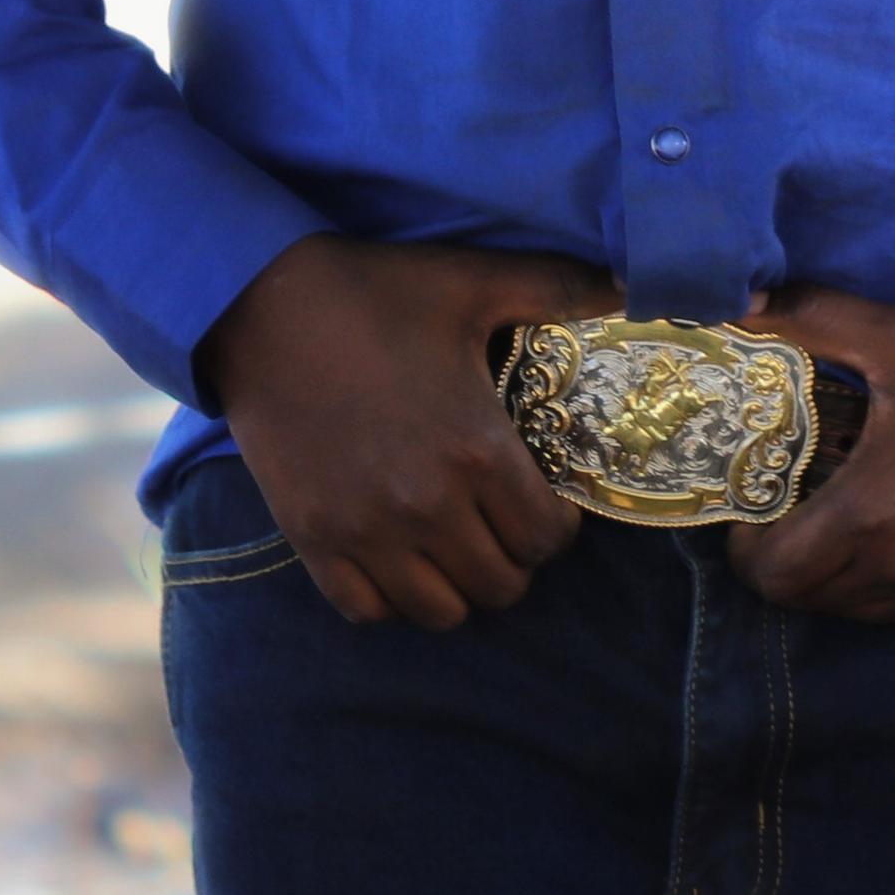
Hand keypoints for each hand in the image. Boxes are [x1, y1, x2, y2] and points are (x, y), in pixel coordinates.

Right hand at [197, 236, 614, 628]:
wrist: (260, 304)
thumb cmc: (374, 292)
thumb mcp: (473, 282)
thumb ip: (559, 289)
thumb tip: (634, 284)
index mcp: (477, 450)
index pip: (546, 541)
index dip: (555, 529)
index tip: (544, 505)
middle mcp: (427, 506)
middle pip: (500, 586)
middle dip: (512, 560)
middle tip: (501, 525)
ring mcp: (366, 531)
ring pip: (439, 612)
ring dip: (457, 586)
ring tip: (454, 546)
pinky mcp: (313, 539)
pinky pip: (367, 611)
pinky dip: (390, 598)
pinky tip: (397, 558)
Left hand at [727, 290, 894, 626]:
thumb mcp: (893, 336)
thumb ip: (807, 319)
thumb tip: (741, 302)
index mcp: (871, 515)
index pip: (773, 574)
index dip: (749, 547)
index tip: (756, 508)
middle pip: (809, 598)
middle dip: (789, 559)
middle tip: (795, 509)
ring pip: (859, 612)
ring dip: (837, 577)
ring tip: (847, 521)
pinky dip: (889, 588)